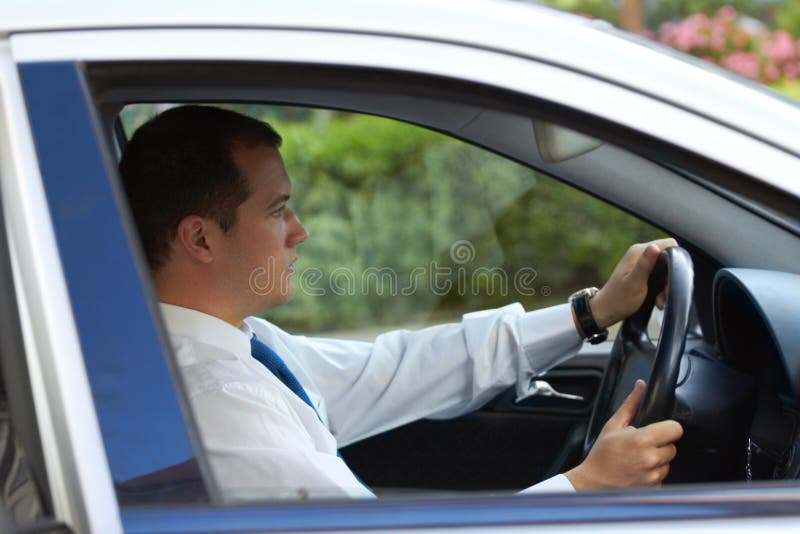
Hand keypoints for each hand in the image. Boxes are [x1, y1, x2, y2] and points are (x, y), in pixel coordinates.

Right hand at [565, 380, 682, 489]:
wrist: (593, 481)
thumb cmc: (602, 454)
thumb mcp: (613, 425)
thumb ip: (631, 404)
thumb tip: (640, 386)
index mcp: (642, 440)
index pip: (675, 429)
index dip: (667, 428)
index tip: (658, 430)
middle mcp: (650, 459)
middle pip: (672, 446)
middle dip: (660, 445)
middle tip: (641, 445)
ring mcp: (653, 476)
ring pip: (668, 462)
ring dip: (657, 460)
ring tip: (638, 458)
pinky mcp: (654, 487)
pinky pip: (662, 476)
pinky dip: (653, 474)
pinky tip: (638, 470)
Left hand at [589, 238, 676, 328]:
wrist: (606, 311)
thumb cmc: (619, 299)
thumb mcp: (635, 283)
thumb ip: (645, 264)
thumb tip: (654, 246)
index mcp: (638, 251)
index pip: (669, 244)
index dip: (676, 259)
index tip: (672, 277)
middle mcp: (640, 253)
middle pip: (669, 257)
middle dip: (670, 277)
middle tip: (664, 294)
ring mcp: (641, 263)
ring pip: (666, 269)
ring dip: (666, 285)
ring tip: (660, 300)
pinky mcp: (642, 272)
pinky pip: (659, 276)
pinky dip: (661, 288)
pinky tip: (658, 300)